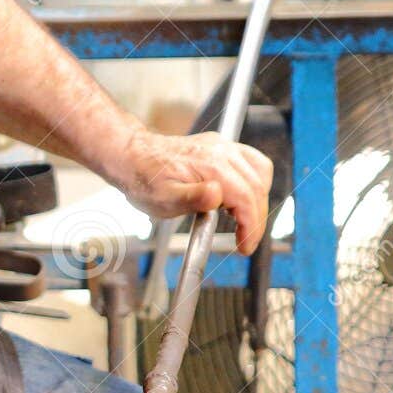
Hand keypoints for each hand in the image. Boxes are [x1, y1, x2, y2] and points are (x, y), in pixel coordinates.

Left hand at [110, 128, 274, 254]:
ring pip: (260, 172)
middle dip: (256, 219)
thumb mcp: (163, 199)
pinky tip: (242, 199)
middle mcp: (221, 152)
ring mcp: (223, 147)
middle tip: (245, 241)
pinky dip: (254, 183)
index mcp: (211, 165)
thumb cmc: (145, 180)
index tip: (246, 246)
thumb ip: (192, 198)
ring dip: (258, 201)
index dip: (251, 226)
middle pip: (257, 187)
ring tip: (244, 222)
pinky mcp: (221, 147)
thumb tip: (217, 195)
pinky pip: (251, 162)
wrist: (132, 157)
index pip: (246, 197)